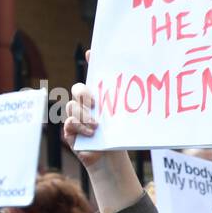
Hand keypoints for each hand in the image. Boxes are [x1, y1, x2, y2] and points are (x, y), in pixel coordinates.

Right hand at [63, 50, 125, 171]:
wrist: (112, 159)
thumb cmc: (119, 138)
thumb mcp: (124, 121)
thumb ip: (125, 107)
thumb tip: (142, 91)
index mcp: (99, 98)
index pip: (94, 76)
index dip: (92, 62)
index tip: (92, 53)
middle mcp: (85, 105)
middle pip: (78, 89)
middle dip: (83, 93)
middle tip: (94, 102)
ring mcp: (76, 117)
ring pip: (72, 106)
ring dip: (84, 115)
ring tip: (97, 126)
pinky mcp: (70, 131)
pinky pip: (69, 122)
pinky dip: (80, 127)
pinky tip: (91, 134)